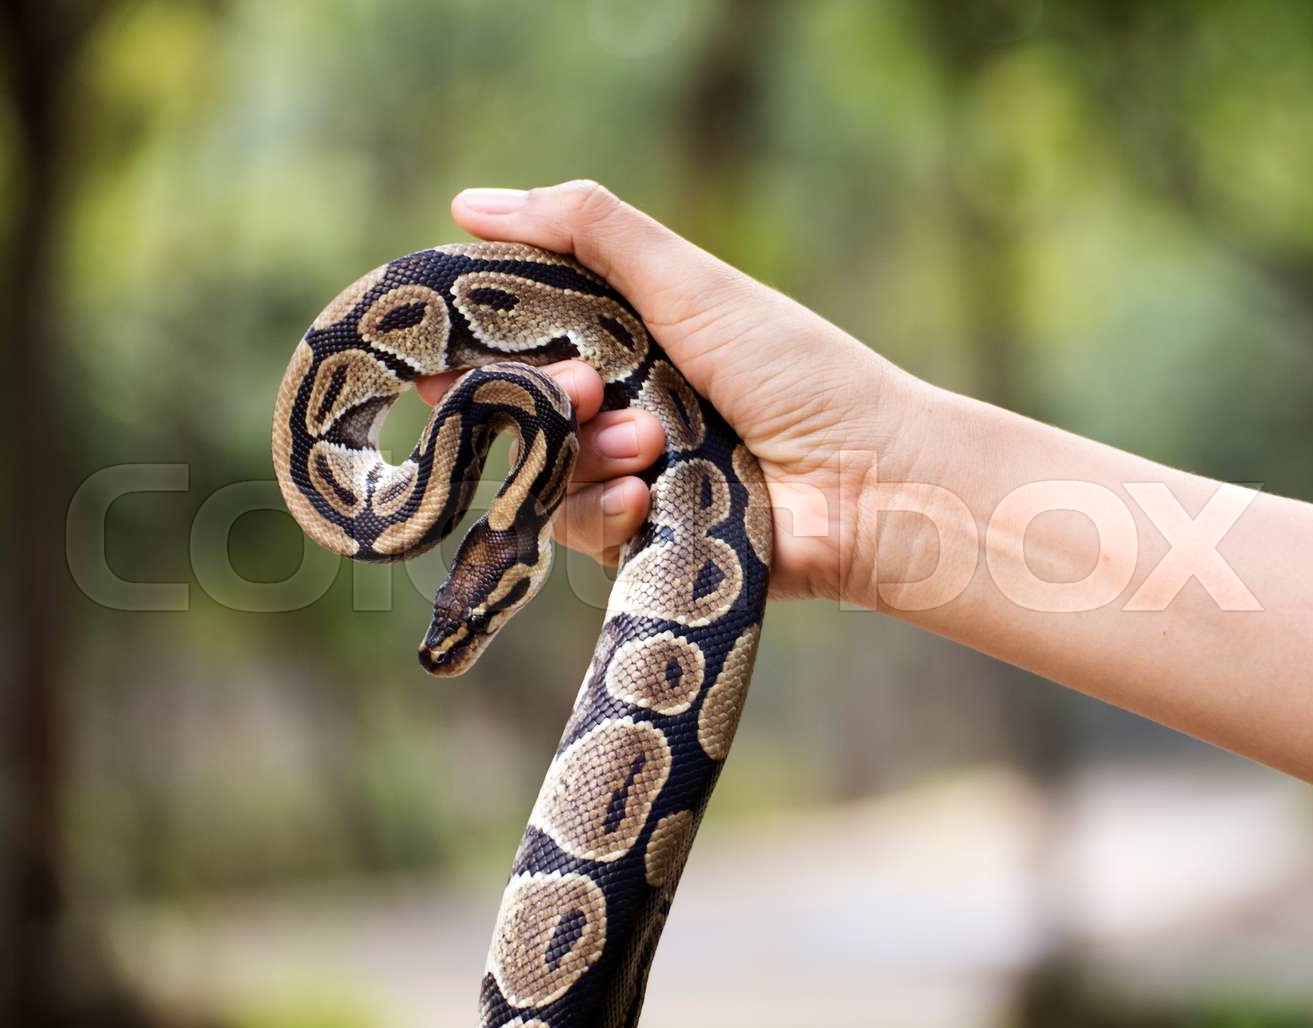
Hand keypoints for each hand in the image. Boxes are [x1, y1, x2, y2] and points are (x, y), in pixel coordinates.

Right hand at [419, 180, 920, 600]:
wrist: (870, 484)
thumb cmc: (794, 372)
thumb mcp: (691, 284)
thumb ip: (590, 232)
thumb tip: (470, 203)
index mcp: (631, 334)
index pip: (523, 332)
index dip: (481, 341)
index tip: (442, 351)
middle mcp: (623, 400)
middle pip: (520, 406)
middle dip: (538, 398)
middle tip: (583, 392)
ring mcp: (630, 472)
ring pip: (542, 471)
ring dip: (584, 455)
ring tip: (648, 447)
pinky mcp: (643, 538)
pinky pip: (578, 528)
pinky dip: (604, 510)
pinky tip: (648, 499)